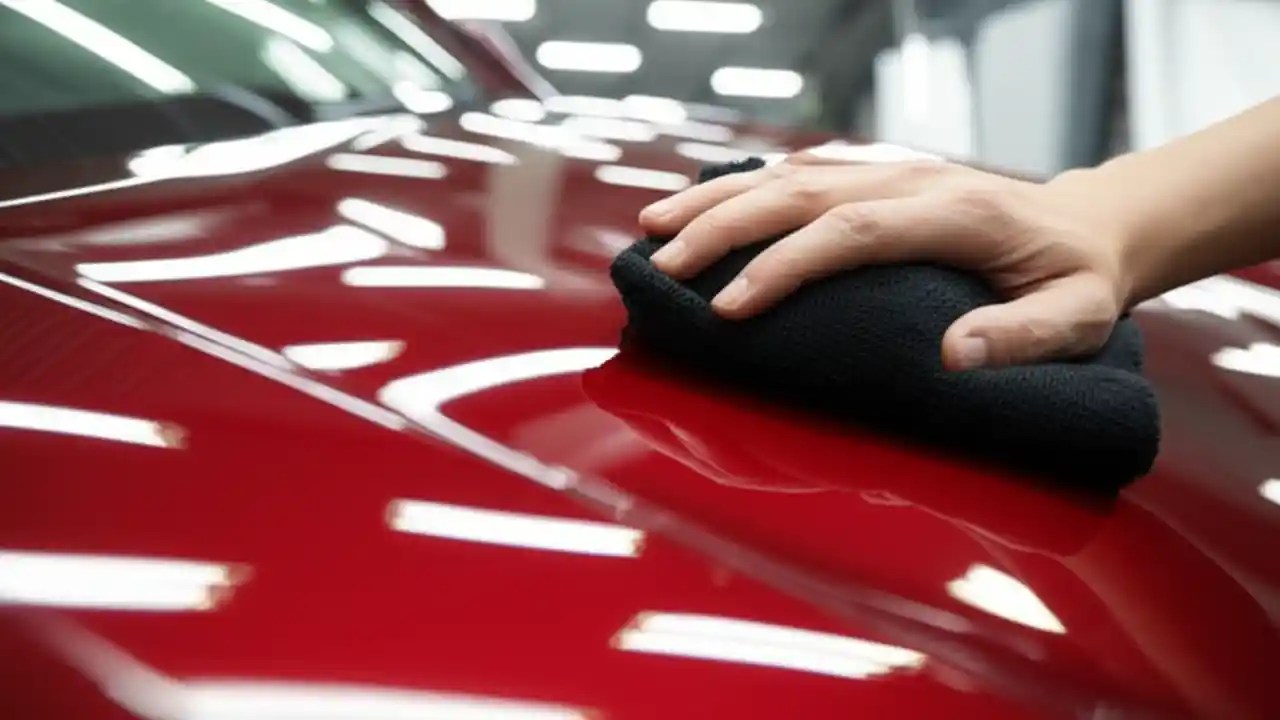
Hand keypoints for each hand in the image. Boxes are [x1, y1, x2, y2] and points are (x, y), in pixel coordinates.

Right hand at [639, 155, 1134, 369]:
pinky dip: (744, 188)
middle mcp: (913, 179)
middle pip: (801, 192)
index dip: (784, 265)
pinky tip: (702, 206)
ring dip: (718, 199)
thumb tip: (953, 357)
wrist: (1088, 224)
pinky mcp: (876, 176)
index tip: (728, 306)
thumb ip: (1025, 336)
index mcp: (957, 213)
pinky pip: (799, 175)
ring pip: (789, 176)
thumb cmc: (1079, 280)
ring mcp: (891, 172)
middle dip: (724, 226)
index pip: (853, 231)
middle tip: (664, 264)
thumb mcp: (1079, 317)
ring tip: (653, 227)